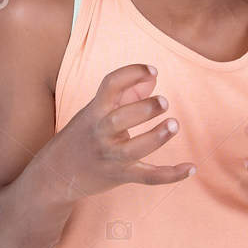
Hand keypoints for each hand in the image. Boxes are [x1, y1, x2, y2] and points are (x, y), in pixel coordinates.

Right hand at [47, 63, 192, 197]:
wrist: (56, 173)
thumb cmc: (81, 135)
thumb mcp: (94, 111)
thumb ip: (123, 94)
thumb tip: (152, 79)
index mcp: (94, 111)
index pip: (110, 84)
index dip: (132, 74)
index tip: (153, 70)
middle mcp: (100, 133)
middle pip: (120, 119)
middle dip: (143, 109)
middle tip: (164, 102)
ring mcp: (110, 156)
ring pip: (134, 149)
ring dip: (156, 137)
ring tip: (174, 124)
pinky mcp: (121, 175)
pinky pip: (148, 177)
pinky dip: (171, 175)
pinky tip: (191, 167)